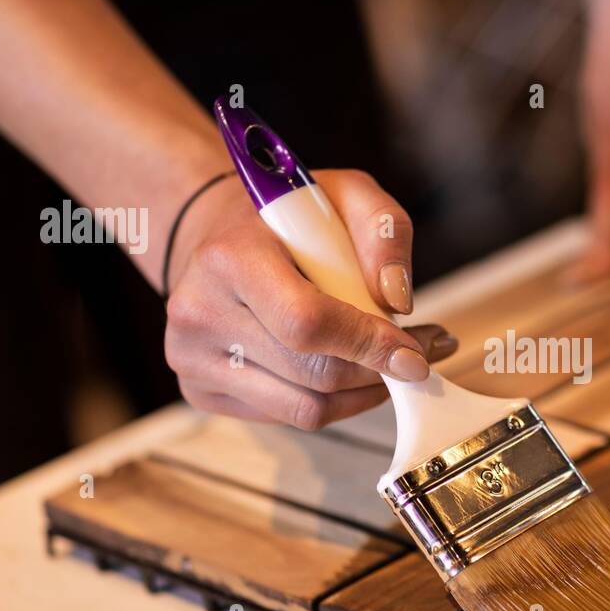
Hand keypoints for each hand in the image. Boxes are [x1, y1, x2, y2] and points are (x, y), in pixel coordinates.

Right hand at [162, 169, 456, 428]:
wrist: (214, 237)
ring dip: (361, 394)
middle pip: (314, 373)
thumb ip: (384, 231)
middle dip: (378, 371)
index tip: (418, 352)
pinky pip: (287, 416)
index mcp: (230, 257)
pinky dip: (331, 402)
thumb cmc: (288, 220)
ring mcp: (191, 358)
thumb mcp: (345, 194)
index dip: (369, 344)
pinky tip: (345, 369)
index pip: (306, 323)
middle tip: (418, 357)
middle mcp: (199, 312)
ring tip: (387, 365)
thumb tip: (397, 303)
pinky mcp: (199, 391)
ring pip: (305, 409)